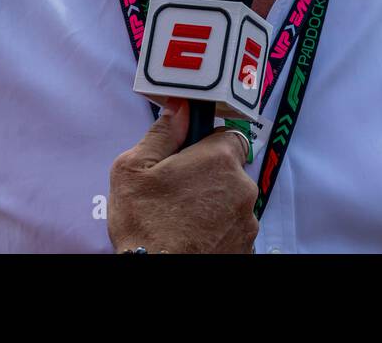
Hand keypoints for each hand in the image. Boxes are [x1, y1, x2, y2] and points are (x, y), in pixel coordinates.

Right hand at [107, 99, 258, 253]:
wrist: (155, 273)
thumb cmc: (144, 224)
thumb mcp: (133, 169)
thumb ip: (162, 133)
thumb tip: (179, 108)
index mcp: (219, 159)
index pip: (228, 135)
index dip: (207, 143)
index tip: (189, 154)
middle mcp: (243, 187)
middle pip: (231, 169)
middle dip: (209, 175)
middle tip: (178, 190)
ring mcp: (247, 220)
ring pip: (233, 200)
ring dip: (215, 203)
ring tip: (183, 218)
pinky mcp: (246, 246)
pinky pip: (234, 226)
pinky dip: (218, 228)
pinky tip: (193, 236)